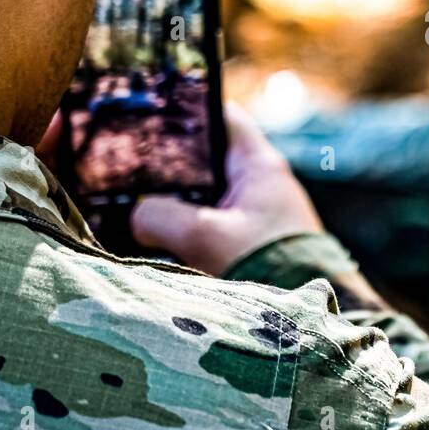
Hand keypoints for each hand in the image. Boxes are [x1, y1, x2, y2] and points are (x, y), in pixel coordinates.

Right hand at [130, 101, 322, 274]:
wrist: (303, 320)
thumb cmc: (264, 265)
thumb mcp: (203, 236)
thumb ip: (159, 216)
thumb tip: (134, 214)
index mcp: (258, 165)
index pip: (220, 117)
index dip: (186, 110)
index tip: (148, 114)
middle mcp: (260, 182)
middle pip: (206, 158)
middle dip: (169, 163)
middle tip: (125, 166)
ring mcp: (256, 213)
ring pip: (205, 194)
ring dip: (174, 200)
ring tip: (129, 200)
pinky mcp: (250, 242)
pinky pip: (210, 223)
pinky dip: (185, 226)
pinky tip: (155, 236)